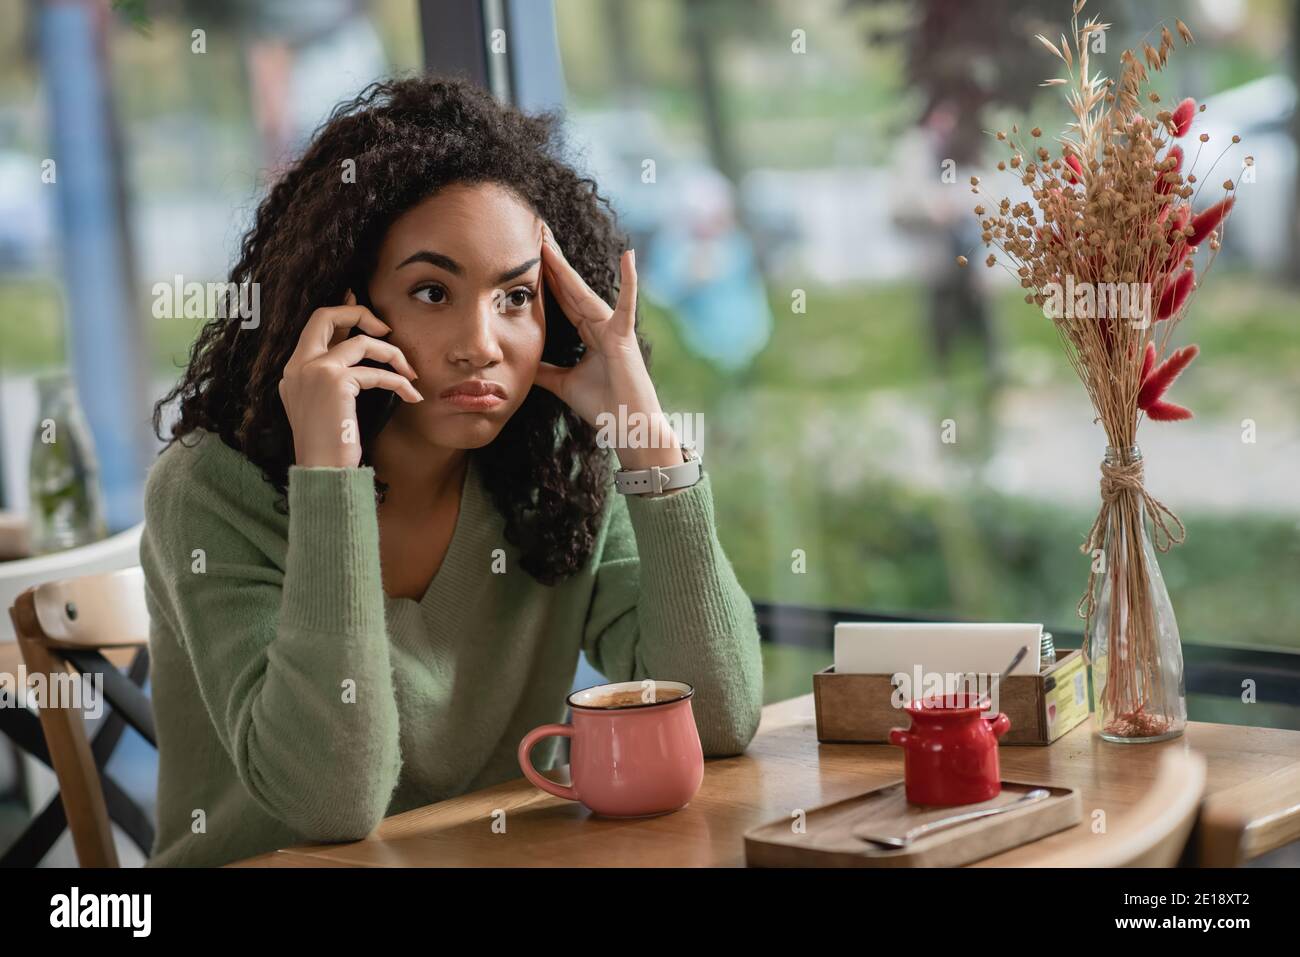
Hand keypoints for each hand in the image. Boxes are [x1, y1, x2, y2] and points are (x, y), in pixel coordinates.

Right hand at [278, 290, 422, 467]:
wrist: (322, 471)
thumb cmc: (330, 445)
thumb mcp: (327, 405)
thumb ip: (337, 377)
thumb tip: (361, 353)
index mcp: (293, 370)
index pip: (315, 326)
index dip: (342, 312)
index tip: (369, 314)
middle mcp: (298, 365)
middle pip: (325, 315)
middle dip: (359, 312)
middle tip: (386, 329)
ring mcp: (314, 370)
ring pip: (361, 342)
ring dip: (393, 355)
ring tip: (410, 374)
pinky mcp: (334, 381)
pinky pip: (376, 372)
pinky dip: (399, 383)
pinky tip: (411, 396)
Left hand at [534, 224, 679, 470]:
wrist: (628, 428)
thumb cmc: (604, 407)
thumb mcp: (564, 384)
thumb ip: (545, 371)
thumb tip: (521, 361)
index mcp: (590, 334)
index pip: (563, 301)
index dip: (546, 279)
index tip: (529, 257)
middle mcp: (601, 326)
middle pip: (570, 289)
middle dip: (551, 264)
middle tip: (533, 235)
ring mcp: (614, 329)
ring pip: (584, 293)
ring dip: (567, 268)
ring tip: (548, 242)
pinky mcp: (624, 337)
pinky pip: (626, 306)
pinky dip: (629, 282)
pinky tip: (629, 256)